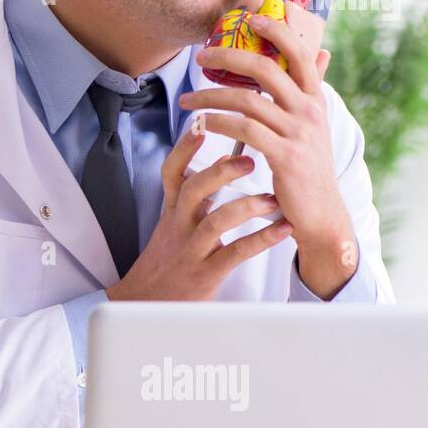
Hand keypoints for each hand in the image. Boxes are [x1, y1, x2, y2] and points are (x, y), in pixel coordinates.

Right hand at [106, 123, 292, 300]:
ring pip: (215, 222)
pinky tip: (282, 230)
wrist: (145, 304)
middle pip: (193, 190)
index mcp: (172, 214)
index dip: (184, 149)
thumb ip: (197, 195)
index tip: (200, 123)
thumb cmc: (166, 262)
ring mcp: (191, 250)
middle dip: (220, 172)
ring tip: (271, 199)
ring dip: (245, 207)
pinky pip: (234, 253)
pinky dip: (261, 240)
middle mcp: (179, 228)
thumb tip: (224, 159)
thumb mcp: (173, 226)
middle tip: (248, 158)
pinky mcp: (205, 274)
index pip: (172, 174)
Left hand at [180, 8, 357, 298]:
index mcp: (314, 99)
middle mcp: (309, 110)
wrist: (319, 213)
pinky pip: (244, 130)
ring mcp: (299, 133)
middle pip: (266, 69)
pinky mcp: (285, 156)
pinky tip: (200, 125)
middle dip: (229, 57)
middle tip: (199, 57)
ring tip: (186, 101)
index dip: (275, 30)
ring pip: (248, 100)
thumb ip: (309, 89)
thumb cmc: (307, 167)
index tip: (249, 17)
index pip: (297, 52)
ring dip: (210, 96)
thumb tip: (321, 51)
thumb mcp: (312, 124)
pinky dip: (218, 123)